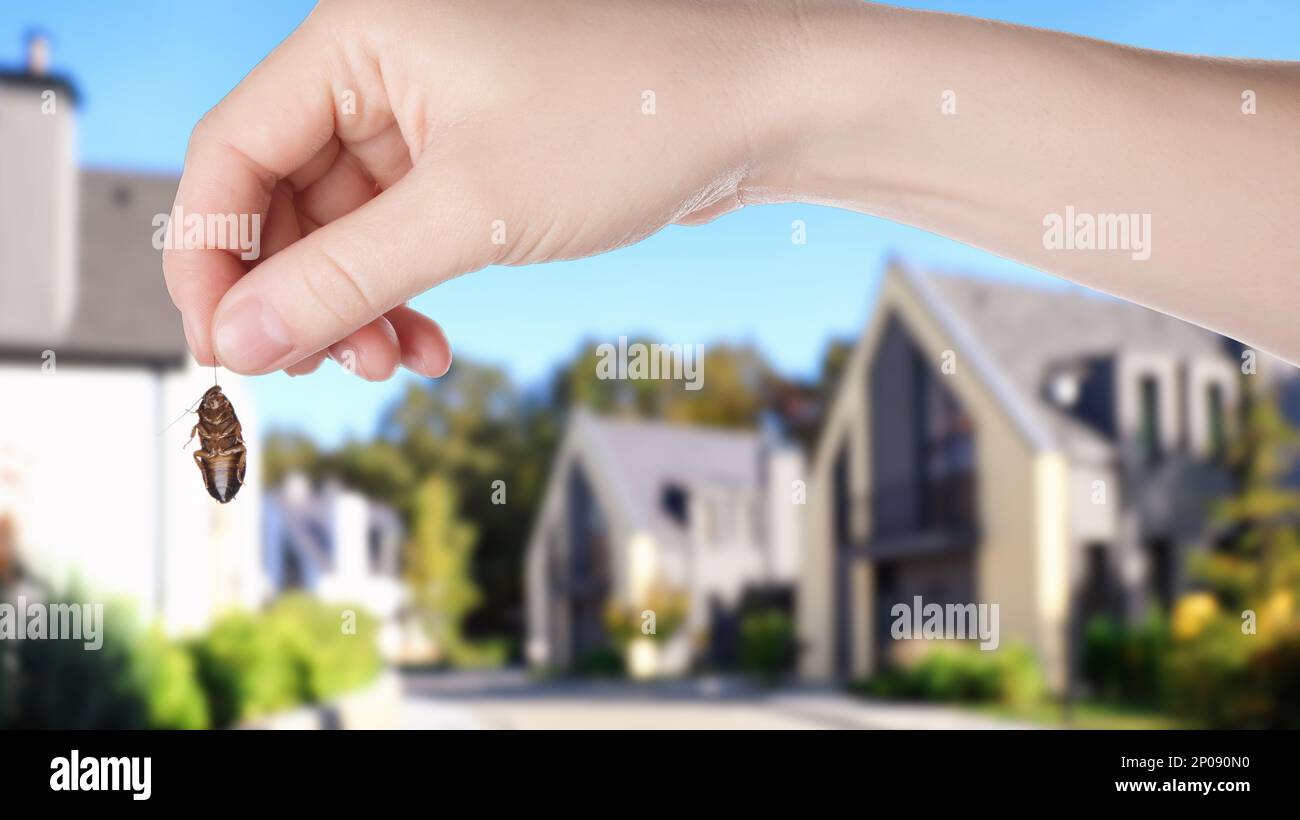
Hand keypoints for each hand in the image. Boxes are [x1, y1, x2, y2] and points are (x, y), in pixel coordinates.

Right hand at [163, 0, 808, 378]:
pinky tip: (428, 341)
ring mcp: (426, 111)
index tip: (222, 348)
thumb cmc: (634, 115)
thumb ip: (345, 278)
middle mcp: (380, 64)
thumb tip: (242, 341)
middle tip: (328, 371)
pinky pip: (402, 231)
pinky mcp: (471, 152)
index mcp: (356, 37)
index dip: (212, 259)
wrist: (756, 105)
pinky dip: (405, 290)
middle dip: (301, 295)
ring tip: (396, 363)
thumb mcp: (472, 210)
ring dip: (357, 305)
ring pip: (345, 226)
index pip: (231, 153)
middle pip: (284, 197)